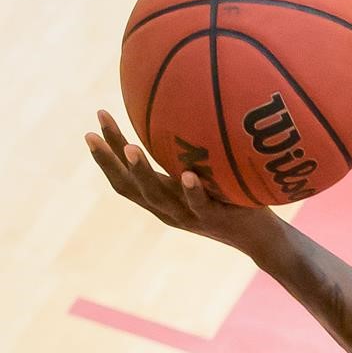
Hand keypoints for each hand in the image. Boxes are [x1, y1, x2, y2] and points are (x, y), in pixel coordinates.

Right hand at [85, 111, 281, 253]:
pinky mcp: (213, 219)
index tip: (94, 124)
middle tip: (90, 135)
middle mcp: (166, 210)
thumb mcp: (202, 176)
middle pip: (127, 187)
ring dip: (142, 171)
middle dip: (107, 160)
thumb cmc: (230, 199)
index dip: (105, 154)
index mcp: (159, 199)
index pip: (123, 177)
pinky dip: (192, 190)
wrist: (259, 236)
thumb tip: (177, 116)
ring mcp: (188, 216)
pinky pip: (200, 204)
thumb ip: (185, 157)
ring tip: (131, 148)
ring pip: (157, 196)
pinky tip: (188, 174)